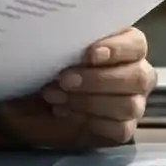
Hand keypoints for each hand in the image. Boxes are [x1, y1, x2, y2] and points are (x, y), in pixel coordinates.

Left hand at [0, 27, 155, 148]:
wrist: (27, 104)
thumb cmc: (45, 69)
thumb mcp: (50, 51)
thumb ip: (66, 42)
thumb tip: (63, 36)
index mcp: (125, 46)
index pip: (136, 43)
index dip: (118, 48)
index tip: (90, 54)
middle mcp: (137, 73)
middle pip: (138, 77)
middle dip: (98, 79)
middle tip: (65, 80)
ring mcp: (134, 103)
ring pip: (129, 105)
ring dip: (89, 101)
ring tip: (56, 96)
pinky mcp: (123, 128)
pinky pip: (119, 128)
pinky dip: (90, 121)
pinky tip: (66, 112)